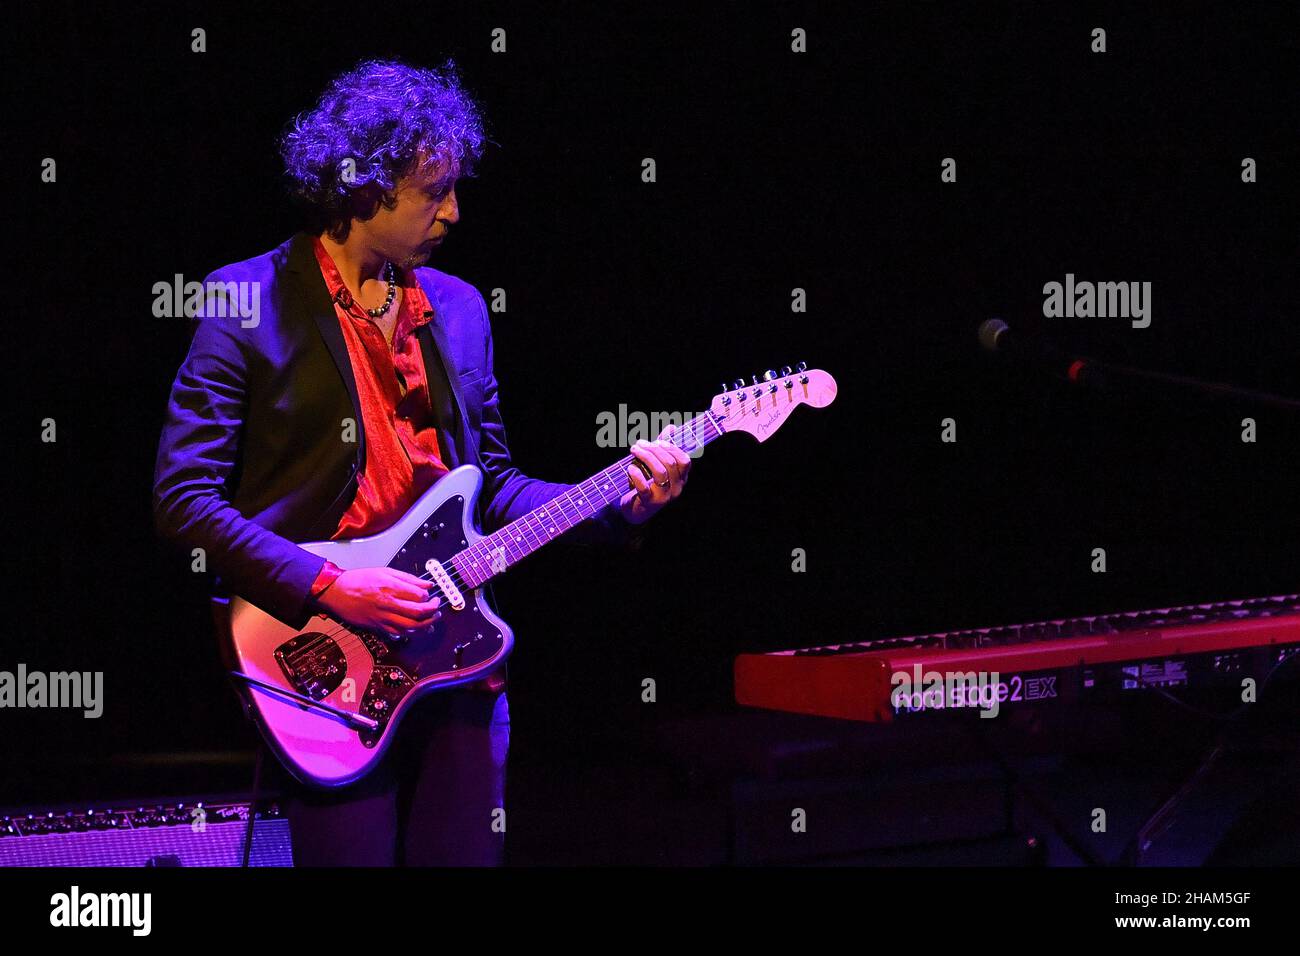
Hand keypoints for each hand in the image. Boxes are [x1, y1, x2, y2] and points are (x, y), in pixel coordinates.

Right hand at [314, 567, 441, 636]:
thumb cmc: (359, 579)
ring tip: (432, 619)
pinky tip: (418, 627)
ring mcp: (383, 617)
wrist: (337, 592)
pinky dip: (412, 632)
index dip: (429, 596)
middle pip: (419, 612)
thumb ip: (408, 578)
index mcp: (390, 587)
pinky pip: (399, 633)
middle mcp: (388, 604)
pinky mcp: (378, 626)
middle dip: (433, 611)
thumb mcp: (385, 571)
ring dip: (426, 624)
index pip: (419, 596)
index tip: (431, 595)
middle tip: (437, 607)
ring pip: (411, 626)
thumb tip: (427, 584)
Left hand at [618, 424, 691, 524]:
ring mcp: (664, 497)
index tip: (656, 441)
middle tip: (639, 444)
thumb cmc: (648, 484)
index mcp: (681, 479)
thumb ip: (664, 447)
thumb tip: (672, 427)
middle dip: (653, 449)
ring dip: (645, 457)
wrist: (636, 510)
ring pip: (660, 472)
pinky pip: (645, 487)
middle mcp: (676, 489)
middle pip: (670, 463)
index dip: (671, 447)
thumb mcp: (657, 465)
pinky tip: (629, 468)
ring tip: (633, 449)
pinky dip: (636, 475)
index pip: (684, 460)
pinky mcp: (650, 503)